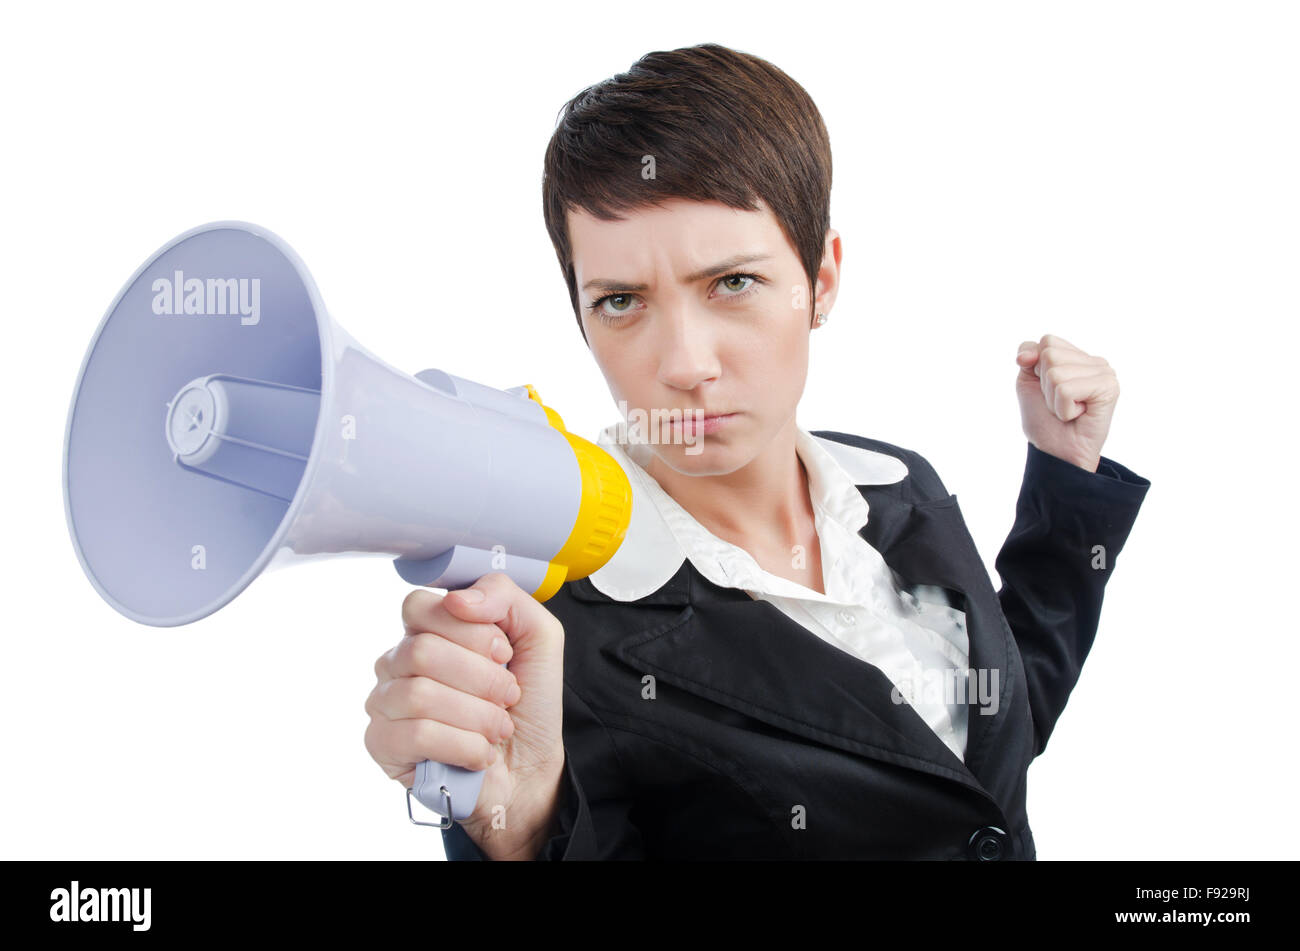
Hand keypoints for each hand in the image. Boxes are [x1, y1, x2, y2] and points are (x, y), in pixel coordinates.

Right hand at [364, 572, 566, 859]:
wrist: (530, 768)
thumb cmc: (527, 702)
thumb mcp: (537, 635)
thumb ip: (503, 596)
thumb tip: (458, 600)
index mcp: (426, 630)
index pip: (419, 607)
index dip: (471, 632)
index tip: (504, 654)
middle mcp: (397, 662)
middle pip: (422, 651)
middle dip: (482, 679)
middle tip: (508, 696)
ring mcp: (384, 702)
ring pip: (419, 695)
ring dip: (477, 715)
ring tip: (498, 727)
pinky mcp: (382, 745)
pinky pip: (416, 735)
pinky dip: (464, 745)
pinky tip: (480, 752)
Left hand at [1015, 334, 1119, 471]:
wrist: (1057, 452)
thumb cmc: (1045, 419)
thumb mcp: (1028, 382)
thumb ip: (1028, 357)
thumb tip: (1026, 355)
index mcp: (1077, 356)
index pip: (1046, 341)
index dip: (1036, 367)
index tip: (1047, 390)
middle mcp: (1094, 361)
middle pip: (1050, 354)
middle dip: (1044, 385)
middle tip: (1059, 403)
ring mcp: (1105, 372)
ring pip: (1056, 373)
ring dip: (1054, 399)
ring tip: (1069, 411)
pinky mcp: (1109, 387)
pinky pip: (1066, 390)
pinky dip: (1063, 408)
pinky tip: (1078, 415)